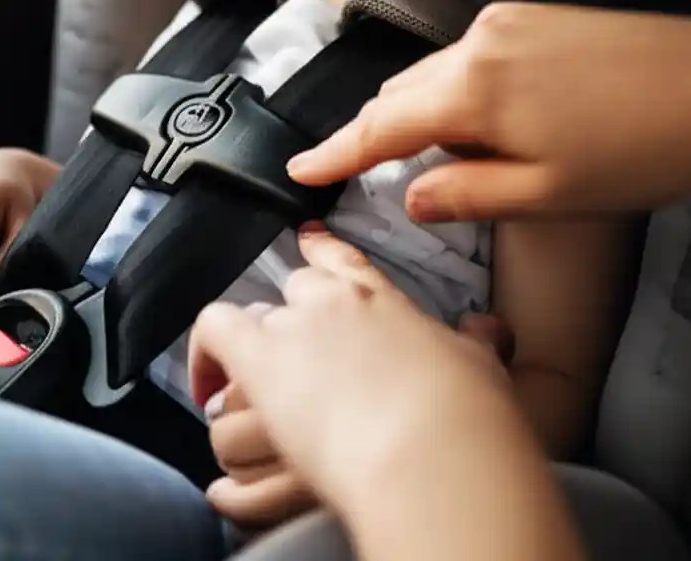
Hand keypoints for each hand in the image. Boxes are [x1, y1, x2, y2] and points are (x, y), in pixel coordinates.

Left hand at [189, 224, 517, 513]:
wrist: (433, 450)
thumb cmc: (464, 416)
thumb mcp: (482, 368)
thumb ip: (475, 344)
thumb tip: (489, 331)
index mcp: (383, 301)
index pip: (341, 260)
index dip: (319, 248)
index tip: (306, 240)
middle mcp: (331, 304)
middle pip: (288, 293)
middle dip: (286, 325)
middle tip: (288, 361)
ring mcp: (291, 331)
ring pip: (248, 328)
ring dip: (246, 365)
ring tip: (247, 401)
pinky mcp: (257, 366)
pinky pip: (211, 339)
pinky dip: (201, 362)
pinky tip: (205, 391)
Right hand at [286, 3, 690, 218]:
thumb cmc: (644, 151)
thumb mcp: (546, 196)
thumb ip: (465, 195)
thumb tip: (409, 196)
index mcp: (473, 93)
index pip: (379, 128)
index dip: (333, 154)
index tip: (297, 172)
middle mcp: (478, 43)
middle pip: (401, 95)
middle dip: (382, 138)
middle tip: (377, 181)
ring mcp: (509, 21)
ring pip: (436, 74)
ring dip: (430, 117)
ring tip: (469, 163)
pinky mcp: (537, 15)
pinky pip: (472, 55)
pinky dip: (464, 92)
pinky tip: (504, 124)